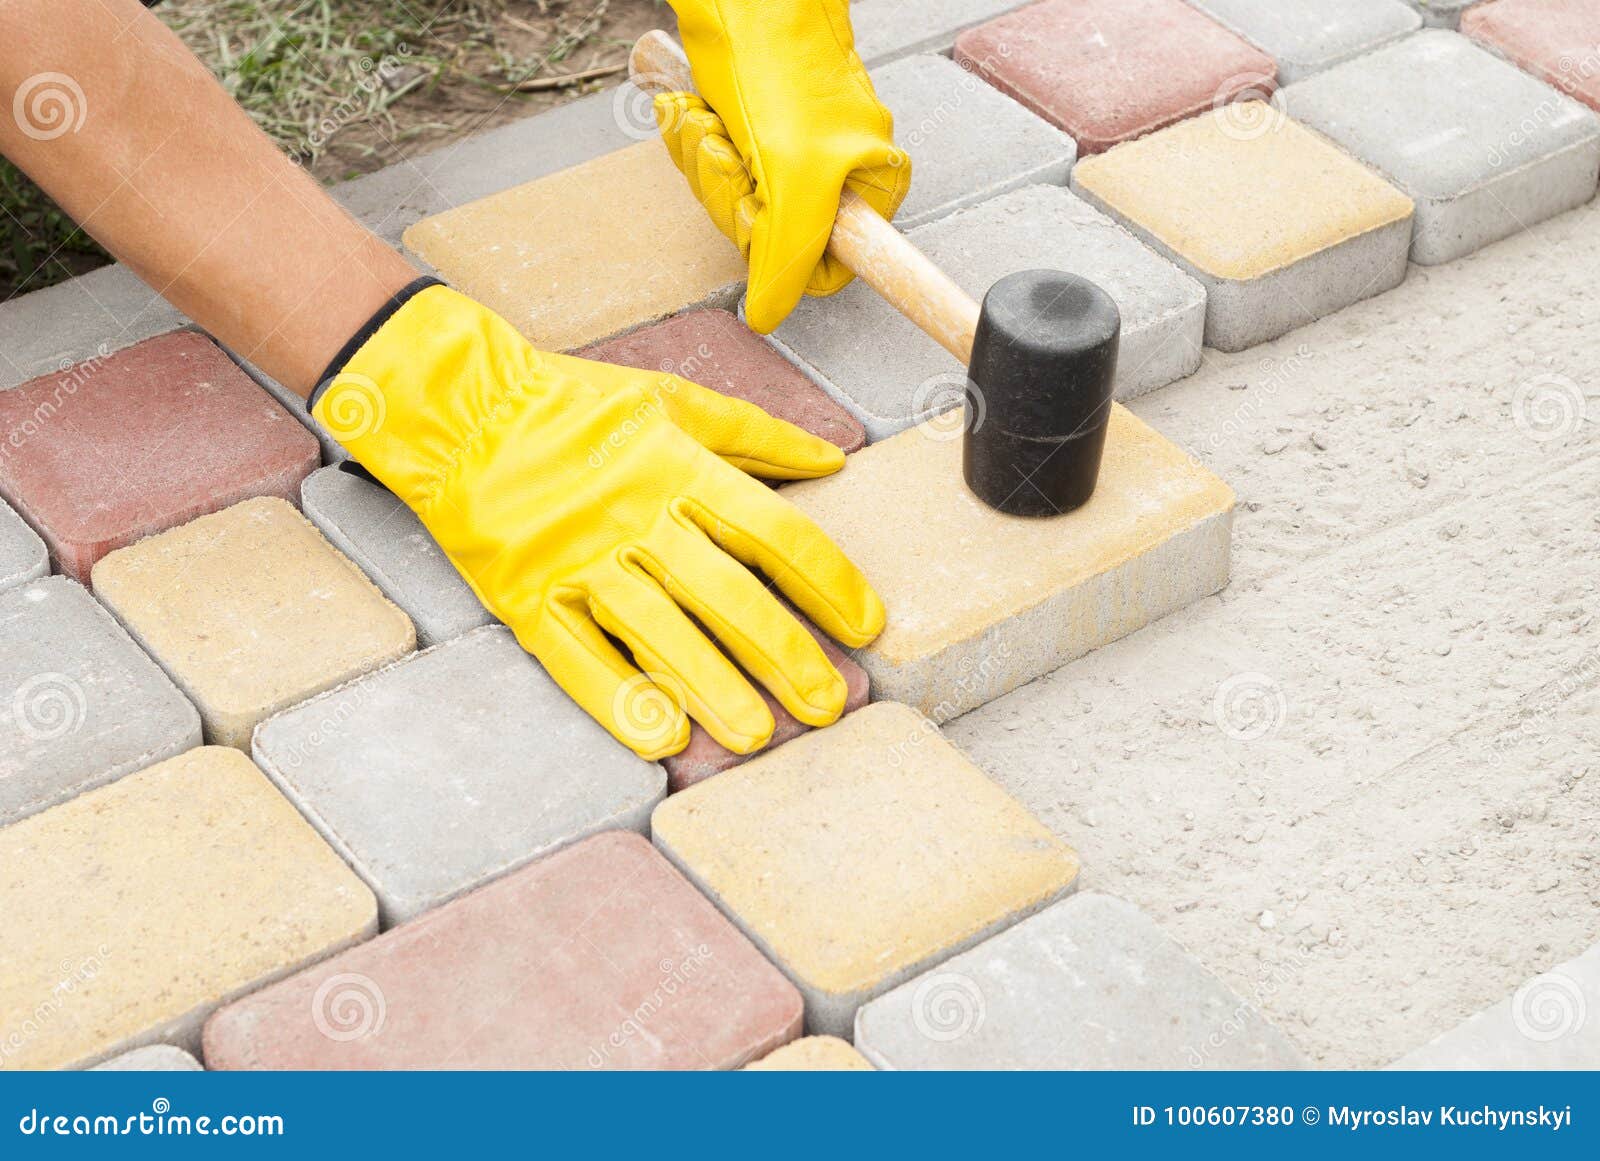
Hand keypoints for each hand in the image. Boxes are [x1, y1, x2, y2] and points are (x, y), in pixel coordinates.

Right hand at [314, 283, 884, 759]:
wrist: (455, 408)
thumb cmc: (571, 403)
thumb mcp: (670, 398)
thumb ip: (755, 433)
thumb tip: (832, 460)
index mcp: (675, 466)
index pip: (769, 531)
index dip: (825, 580)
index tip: (865, 624)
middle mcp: (632, 516)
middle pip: (723, 593)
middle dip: (781, 652)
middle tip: (828, 703)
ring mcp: (577, 560)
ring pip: (656, 631)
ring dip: (712, 687)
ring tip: (759, 736)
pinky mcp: (525, 597)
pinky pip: (576, 657)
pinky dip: (617, 698)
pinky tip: (661, 738)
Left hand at [655, 0, 909, 332]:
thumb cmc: (780, 61)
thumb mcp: (796, 177)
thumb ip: (790, 256)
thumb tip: (772, 315)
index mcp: (868, 185)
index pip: (821, 266)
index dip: (776, 249)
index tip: (759, 212)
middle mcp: (833, 170)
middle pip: (765, 234)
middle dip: (730, 193)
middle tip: (731, 154)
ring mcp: (786, 148)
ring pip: (731, 198)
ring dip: (705, 162)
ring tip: (712, 122)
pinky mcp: (745, 124)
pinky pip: (708, 161)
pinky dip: (692, 136)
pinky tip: (694, 108)